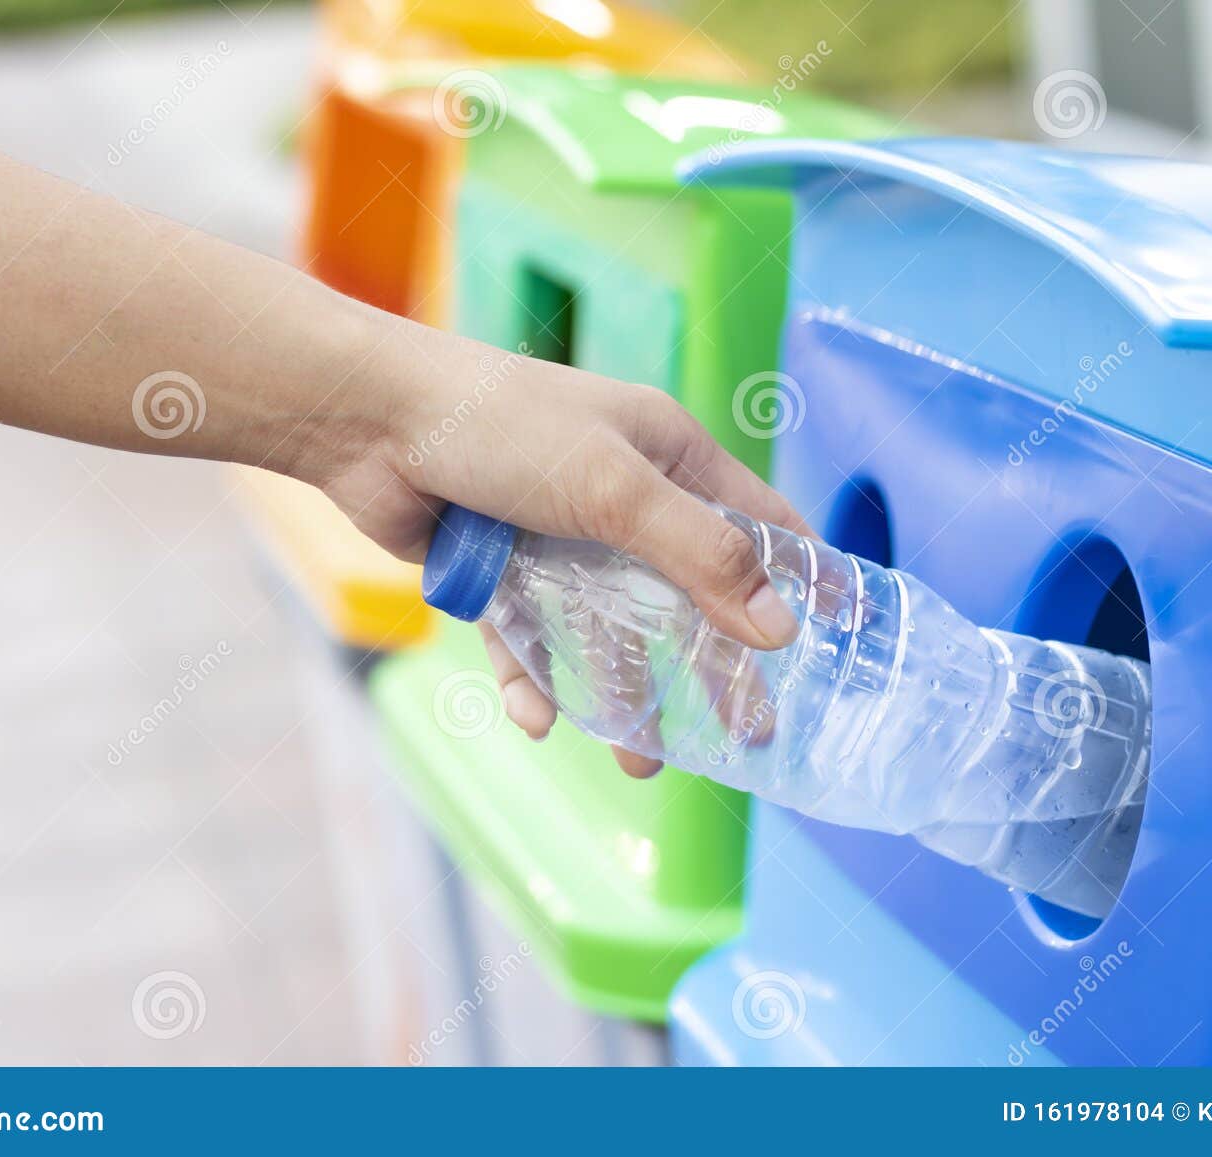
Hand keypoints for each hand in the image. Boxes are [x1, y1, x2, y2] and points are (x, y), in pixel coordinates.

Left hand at [303, 319, 809, 776]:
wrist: (368, 420)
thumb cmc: (499, 426)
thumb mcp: (615, 487)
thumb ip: (698, 556)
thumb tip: (780, 627)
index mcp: (665, 456)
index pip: (755, 521)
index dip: (803, 573)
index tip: (843, 630)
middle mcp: (618, 496)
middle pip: (684, 595)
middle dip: (711, 667)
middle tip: (745, 732)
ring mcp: (556, 535)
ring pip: (606, 630)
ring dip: (622, 695)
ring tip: (637, 762)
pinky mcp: (498, 568)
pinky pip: (527, 637)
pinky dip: (534, 678)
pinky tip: (537, 719)